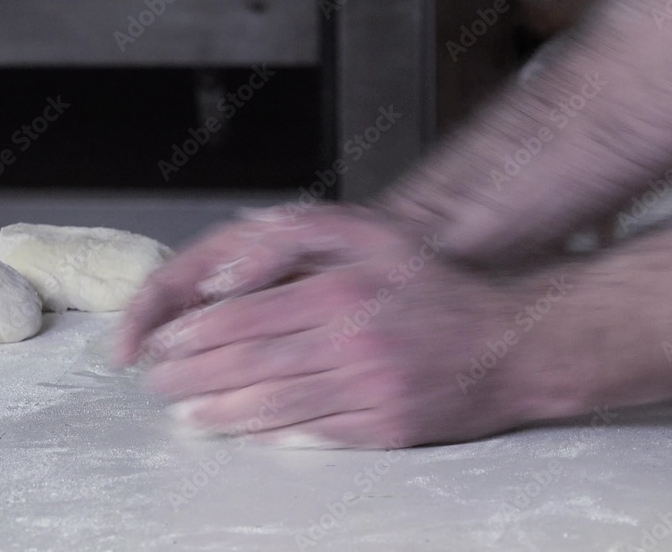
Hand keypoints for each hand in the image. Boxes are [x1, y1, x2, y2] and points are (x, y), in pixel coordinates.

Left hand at [118, 204, 559, 447]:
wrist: (512, 344)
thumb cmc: (436, 286)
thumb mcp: (372, 234)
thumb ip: (296, 236)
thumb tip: (228, 274)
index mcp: (342, 293)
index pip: (243, 319)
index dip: (193, 336)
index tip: (164, 344)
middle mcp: (353, 345)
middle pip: (248, 367)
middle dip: (191, 379)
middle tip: (159, 384)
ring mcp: (371, 393)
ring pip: (274, 408)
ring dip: (220, 414)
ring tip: (187, 414)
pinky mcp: (387, 430)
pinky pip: (316, 437)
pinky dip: (273, 437)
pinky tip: (246, 434)